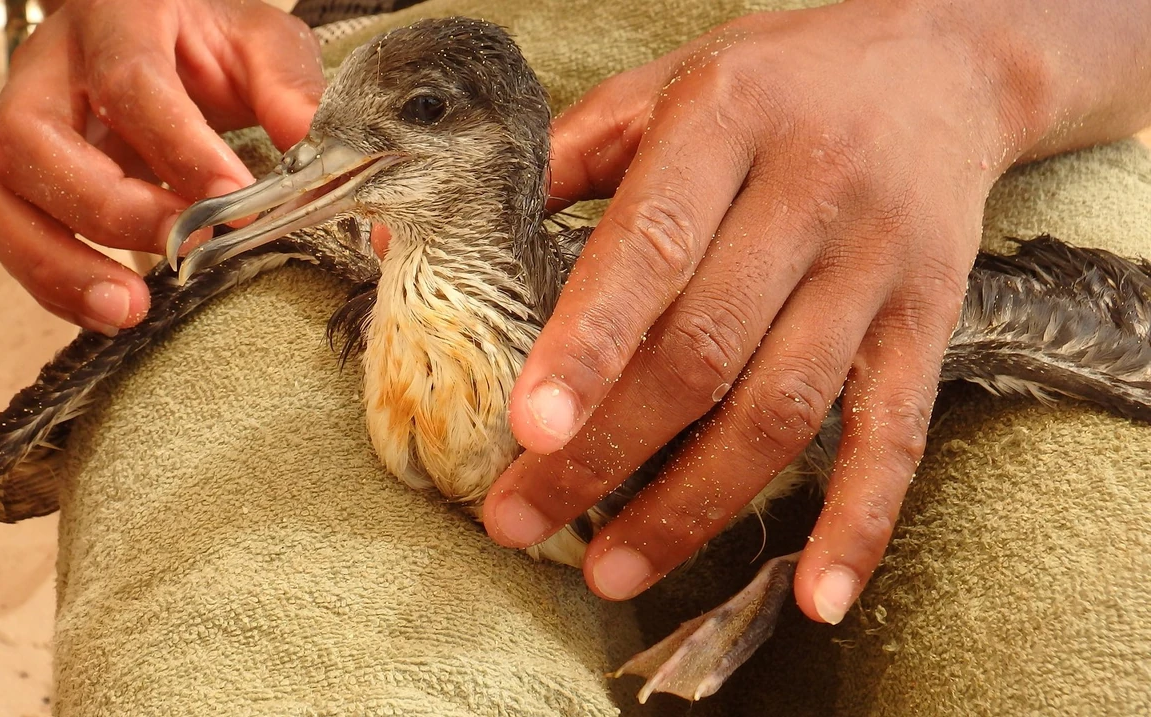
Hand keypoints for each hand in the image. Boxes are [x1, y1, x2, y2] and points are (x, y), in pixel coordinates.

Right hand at [0, 0, 321, 333]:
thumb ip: (293, 96)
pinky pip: (5, 229)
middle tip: (181, 253)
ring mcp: (24, 122)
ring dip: (55, 263)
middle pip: (32, 142)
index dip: (178, 149)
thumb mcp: (263, 48)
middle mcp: (51, 70)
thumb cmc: (210, 43)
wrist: (166, 35)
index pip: (131, 82)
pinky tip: (110, 310)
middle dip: (106, 210)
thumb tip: (334, 165)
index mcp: (118, 20)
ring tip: (128, 308)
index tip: (232, 205)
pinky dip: (51, 281)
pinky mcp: (20, 175)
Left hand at [482, 0, 1040, 622]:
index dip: (589, 343)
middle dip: (607, 452)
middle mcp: (810, 193)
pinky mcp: (930, 319)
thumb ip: (563, 158)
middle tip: (522, 522)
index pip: (649, 245)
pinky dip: (859, 523)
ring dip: (695, 504)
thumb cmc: (780, 77)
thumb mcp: (667, 83)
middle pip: (705, 349)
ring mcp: (876, 265)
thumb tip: (436, 234)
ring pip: (784, 408)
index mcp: (726, 120)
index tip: (528, 429)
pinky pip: (898, 434)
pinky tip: (816, 599)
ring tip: (615, 568)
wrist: (942, 60)